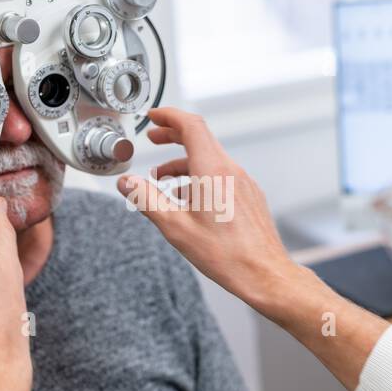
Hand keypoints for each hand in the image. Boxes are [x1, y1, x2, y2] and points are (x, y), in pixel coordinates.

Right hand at [116, 107, 298, 314]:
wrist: (264, 274)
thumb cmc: (226, 255)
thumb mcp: (175, 227)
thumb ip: (147, 200)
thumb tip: (126, 183)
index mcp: (212, 171)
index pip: (191, 126)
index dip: (169, 116)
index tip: (154, 117)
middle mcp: (231, 171)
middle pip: (200, 139)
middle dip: (173, 136)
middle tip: (154, 139)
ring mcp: (243, 183)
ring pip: (210, 160)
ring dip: (184, 164)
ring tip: (162, 181)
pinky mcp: (249, 196)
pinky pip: (222, 176)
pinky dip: (200, 178)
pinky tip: (189, 201)